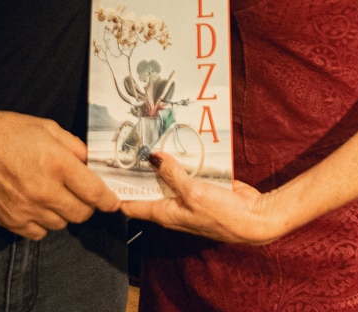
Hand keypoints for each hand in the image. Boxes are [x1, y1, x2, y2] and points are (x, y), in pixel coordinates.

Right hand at [0, 109, 120, 239]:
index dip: (109, 200)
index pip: (95, 193)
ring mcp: (27, 209)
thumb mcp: (48, 128)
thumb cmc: (8, 132)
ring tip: (52, 195)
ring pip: (62, 225)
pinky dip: (43, 223)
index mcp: (58, 164)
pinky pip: (39, 233)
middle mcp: (45, 191)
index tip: (113, 202)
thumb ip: (74, 147)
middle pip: (81, 214)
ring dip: (63, 213)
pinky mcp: (11, 221)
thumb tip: (90, 165)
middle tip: (79, 194)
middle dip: (86, 205)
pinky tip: (36, 206)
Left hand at [119, 152, 287, 244]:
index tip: (102, 175)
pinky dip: (182, 160)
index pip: (132, 206)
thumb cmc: (223, 215)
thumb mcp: (194, 193)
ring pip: (167, 177)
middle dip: (137, 171)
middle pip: (148, 188)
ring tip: (147, 139)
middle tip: (124, 146)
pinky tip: (177, 143)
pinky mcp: (202, 187)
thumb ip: (173, 174)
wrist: (255, 218)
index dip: (116, 192)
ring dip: (161, 162)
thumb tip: (153, 157)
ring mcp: (188, 196)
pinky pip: (187, 172)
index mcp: (165, 214)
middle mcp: (173, 207)